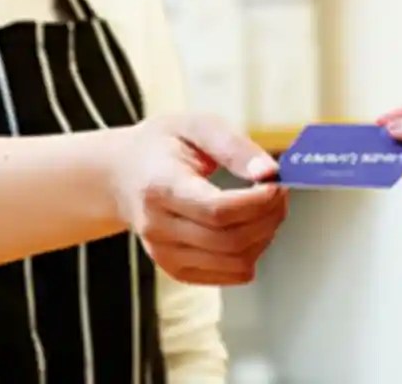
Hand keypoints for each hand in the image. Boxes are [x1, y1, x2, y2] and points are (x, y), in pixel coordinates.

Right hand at [112, 114, 288, 285]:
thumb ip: (234, 146)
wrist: (122, 175)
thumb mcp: (196, 126)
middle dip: (269, 217)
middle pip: (230, 240)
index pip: (217, 210)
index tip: (276, 183)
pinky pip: (230, 276)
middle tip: (279, 192)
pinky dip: (253, 254)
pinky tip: (251, 228)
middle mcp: (157, 228)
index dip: (257, 202)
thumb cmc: (161, 146)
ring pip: (235, 263)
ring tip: (267, 208)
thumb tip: (270, 172)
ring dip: (266, 236)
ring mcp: (165, 255)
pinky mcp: (177, 270)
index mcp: (160, 187)